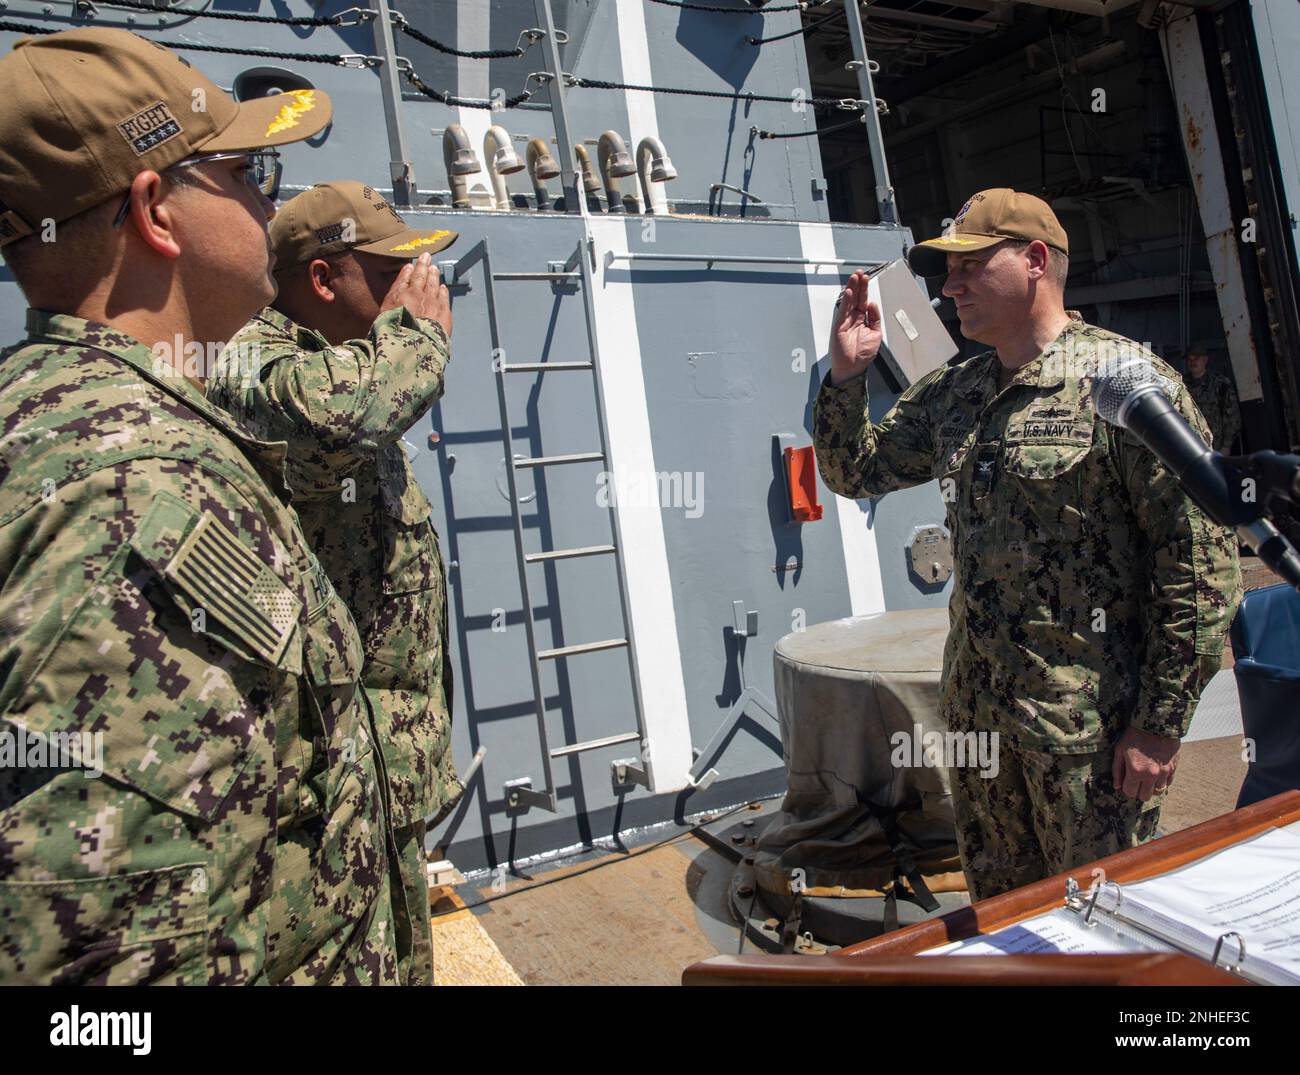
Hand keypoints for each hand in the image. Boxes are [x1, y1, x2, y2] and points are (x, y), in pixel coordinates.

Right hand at [381, 251, 451, 337]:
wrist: (413, 348)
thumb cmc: (394, 337)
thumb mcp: (382, 320)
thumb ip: (389, 305)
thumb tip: (393, 300)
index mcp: (397, 297)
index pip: (403, 279)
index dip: (408, 271)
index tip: (410, 266)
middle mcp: (414, 294)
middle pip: (420, 276)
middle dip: (423, 265)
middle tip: (426, 256)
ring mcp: (430, 301)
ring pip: (433, 283)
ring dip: (434, 274)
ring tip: (434, 268)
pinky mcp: (443, 310)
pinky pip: (443, 296)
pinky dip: (443, 290)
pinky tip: (443, 287)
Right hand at [829, 269, 882, 385]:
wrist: (854, 366)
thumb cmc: (862, 354)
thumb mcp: (876, 333)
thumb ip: (875, 318)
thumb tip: (872, 304)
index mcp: (862, 319)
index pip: (863, 300)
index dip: (865, 289)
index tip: (866, 278)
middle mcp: (853, 318)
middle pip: (856, 297)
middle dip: (858, 285)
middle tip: (860, 273)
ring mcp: (845, 321)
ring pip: (849, 301)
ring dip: (852, 288)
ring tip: (855, 277)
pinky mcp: (839, 326)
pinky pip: (843, 311)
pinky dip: (846, 301)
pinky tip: (850, 292)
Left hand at [1112, 726, 1180, 801]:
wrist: (1157, 724)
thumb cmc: (1134, 736)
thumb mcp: (1120, 750)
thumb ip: (1117, 770)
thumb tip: (1117, 786)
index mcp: (1135, 771)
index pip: (1130, 792)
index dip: (1126, 788)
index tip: (1126, 782)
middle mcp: (1151, 776)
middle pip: (1144, 796)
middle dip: (1138, 791)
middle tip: (1136, 781)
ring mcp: (1164, 773)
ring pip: (1157, 792)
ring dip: (1151, 787)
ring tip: (1147, 777)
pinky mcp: (1173, 769)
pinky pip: (1168, 784)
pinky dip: (1162, 782)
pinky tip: (1156, 773)